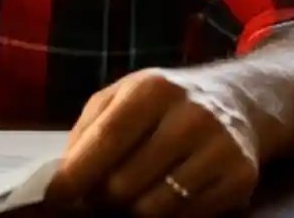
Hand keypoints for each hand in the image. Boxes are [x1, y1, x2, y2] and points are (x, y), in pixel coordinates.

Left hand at [46, 69, 261, 216]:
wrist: (237, 100)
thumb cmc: (165, 101)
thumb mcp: (122, 96)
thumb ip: (88, 130)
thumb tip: (63, 176)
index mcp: (152, 89)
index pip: (107, 140)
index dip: (76, 174)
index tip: (54, 196)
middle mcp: (190, 116)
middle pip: (125, 182)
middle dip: (101, 197)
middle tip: (97, 195)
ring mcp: (219, 148)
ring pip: (154, 207)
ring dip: (131, 210)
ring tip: (129, 194)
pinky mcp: (240, 177)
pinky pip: (186, 217)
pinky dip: (166, 214)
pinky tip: (163, 194)